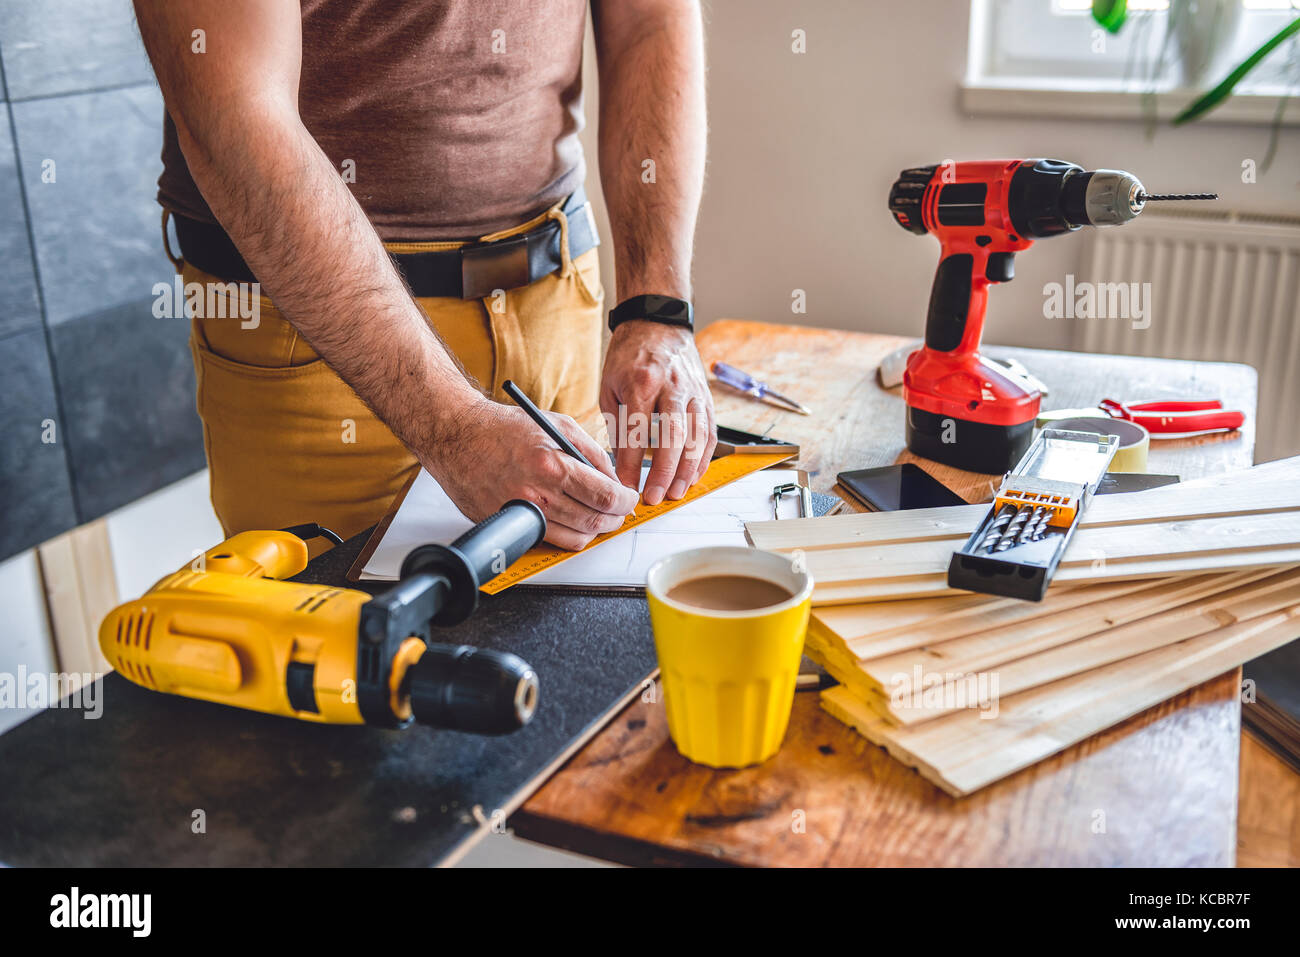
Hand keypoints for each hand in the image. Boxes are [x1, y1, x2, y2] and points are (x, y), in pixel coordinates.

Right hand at [425, 397, 638, 550]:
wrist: (458, 437)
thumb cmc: (505, 428)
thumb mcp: (558, 424)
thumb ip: (592, 452)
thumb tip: (614, 479)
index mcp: (552, 465)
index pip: (604, 496)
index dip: (624, 502)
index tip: (629, 500)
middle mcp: (537, 494)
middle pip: (593, 520)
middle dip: (615, 518)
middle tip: (619, 511)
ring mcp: (521, 513)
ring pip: (574, 538)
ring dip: (594, 530)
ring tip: (599, 517)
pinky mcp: (508, 523)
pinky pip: (549, 540)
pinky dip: (569, 535)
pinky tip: (573, 522)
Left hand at [600, 320, 716, 504]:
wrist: (658, 324)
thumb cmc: (630, 357)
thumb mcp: (610, 386)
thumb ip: (617, 424)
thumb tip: (620, 465)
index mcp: (642, 381)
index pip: (638, 430)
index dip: (632, 463)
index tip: (625, 487)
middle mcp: (672, 386)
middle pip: (673, 436)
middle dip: (664, 472)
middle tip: (653, 497)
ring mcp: (693, 392)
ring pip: (697, 437)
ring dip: (687, 470)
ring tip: (675, 494)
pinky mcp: (706, 398)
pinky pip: (709, 433)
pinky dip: (703, 458)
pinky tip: (694, 477)